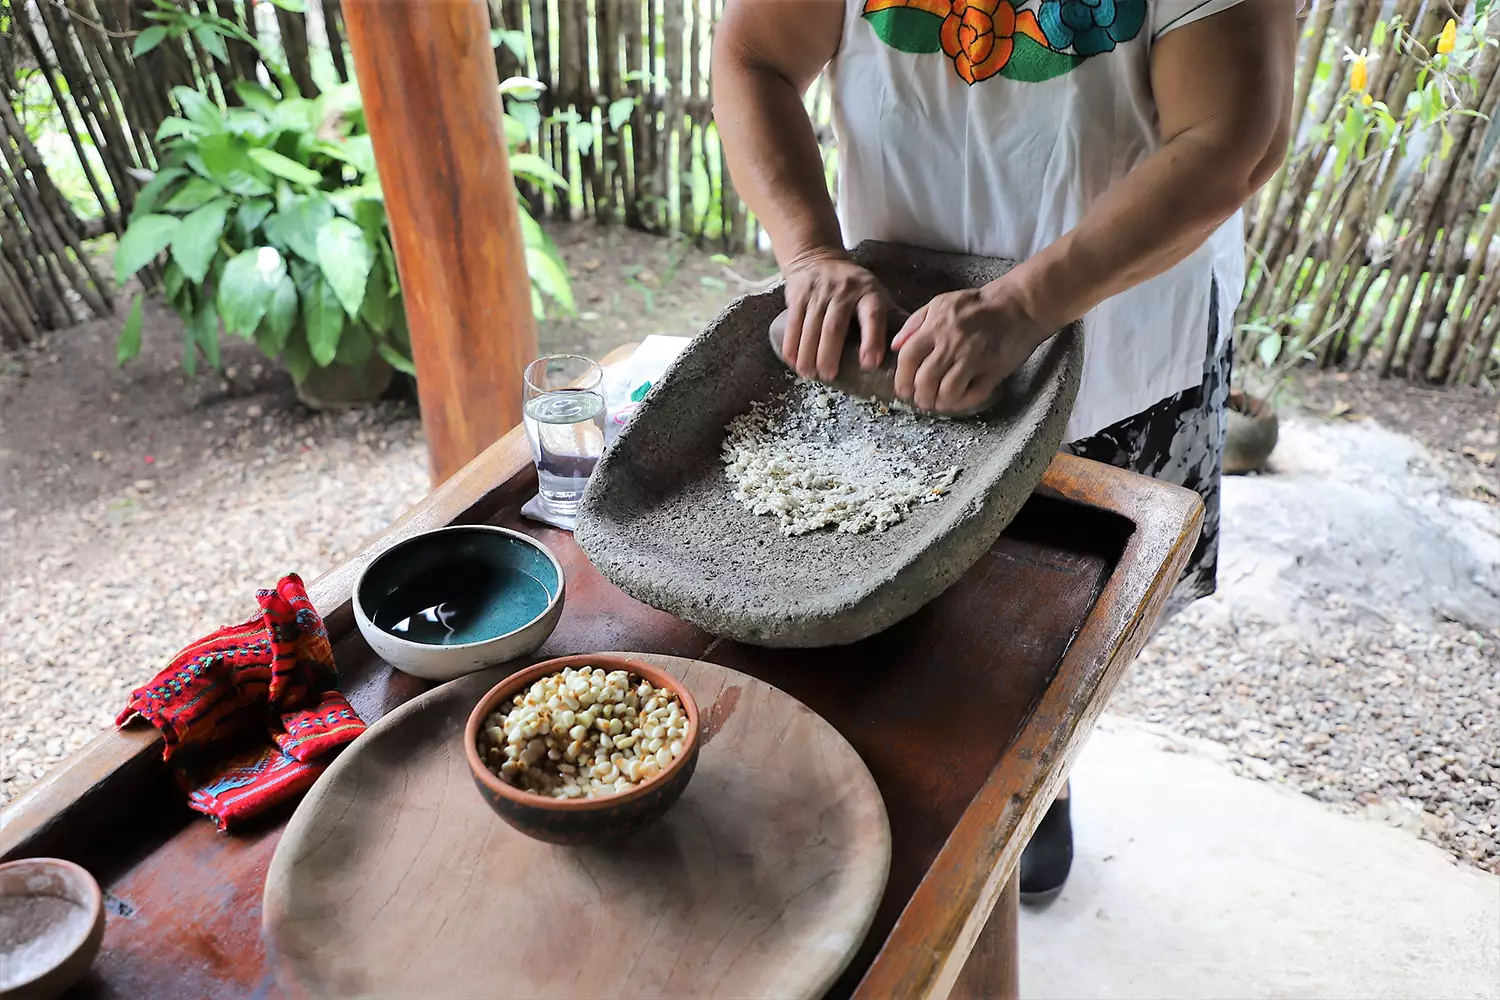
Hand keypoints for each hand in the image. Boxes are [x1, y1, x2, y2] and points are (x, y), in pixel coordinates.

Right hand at [781, 251, 894, 380]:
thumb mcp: (875, 294)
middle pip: (835, 326)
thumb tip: (909, 350)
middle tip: (829, 376)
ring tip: (809, 373)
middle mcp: (844, 291)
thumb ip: (888, 318)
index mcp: (869, 294)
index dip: (872, 340)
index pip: (872, 316)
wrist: (818, 257)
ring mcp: (819, 291)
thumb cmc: (854, 286)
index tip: (870, 364)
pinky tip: (793, 360)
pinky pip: (794, 321)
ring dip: (808, 353)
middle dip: (830, 353)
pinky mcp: (799, 294)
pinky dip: (792, 343)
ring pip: (812, 326)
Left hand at [891, 282, 1052, 413]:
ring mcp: (973, 359)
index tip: (904, 389)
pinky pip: (972, 395)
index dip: (902, 379)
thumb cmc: (977, 305)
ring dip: (939, 402)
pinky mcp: (993, 370)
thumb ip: (915, 323)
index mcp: (935, 327)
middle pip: (925, 380)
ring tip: (938, 401)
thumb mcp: (941, 304)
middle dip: (919, 396)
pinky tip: (957, 399)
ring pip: (947, 392)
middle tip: (921, 400)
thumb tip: (894, 346)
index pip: (908, 359)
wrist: (1018, 306)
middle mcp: (952, 344)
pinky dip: (961, 402)